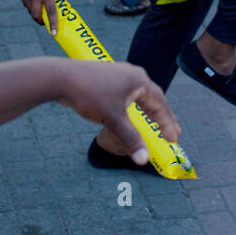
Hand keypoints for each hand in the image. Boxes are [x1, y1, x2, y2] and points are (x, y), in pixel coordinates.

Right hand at [21, 0, 64, 34]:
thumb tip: (61, 9)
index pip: (50, 12)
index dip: (53, 24)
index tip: (53, 34)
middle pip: (35, 14)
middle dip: (40, 21)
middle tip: (45, 23)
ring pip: (29, 9)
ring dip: (34, 13)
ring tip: (40, 12)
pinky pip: (25, 2)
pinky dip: (30, 6)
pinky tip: (35, 5)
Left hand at [56, 60, 179, 162]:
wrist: (61, 78)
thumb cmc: (90, 94)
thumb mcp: (113, 119)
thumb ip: (130, 139)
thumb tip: (144, 160)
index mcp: (139, 81)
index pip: (160, 104)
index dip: (168, 123)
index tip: (174, 139)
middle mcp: (133, 74)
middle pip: (153, 98)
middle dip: (162, 117)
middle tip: (172, 133)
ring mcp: (120, 74)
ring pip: (140, 96)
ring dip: (149, 111)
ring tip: (156, 125)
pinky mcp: (108, 78)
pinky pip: (128, 94)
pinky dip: (135, 107)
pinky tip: (132, 113)